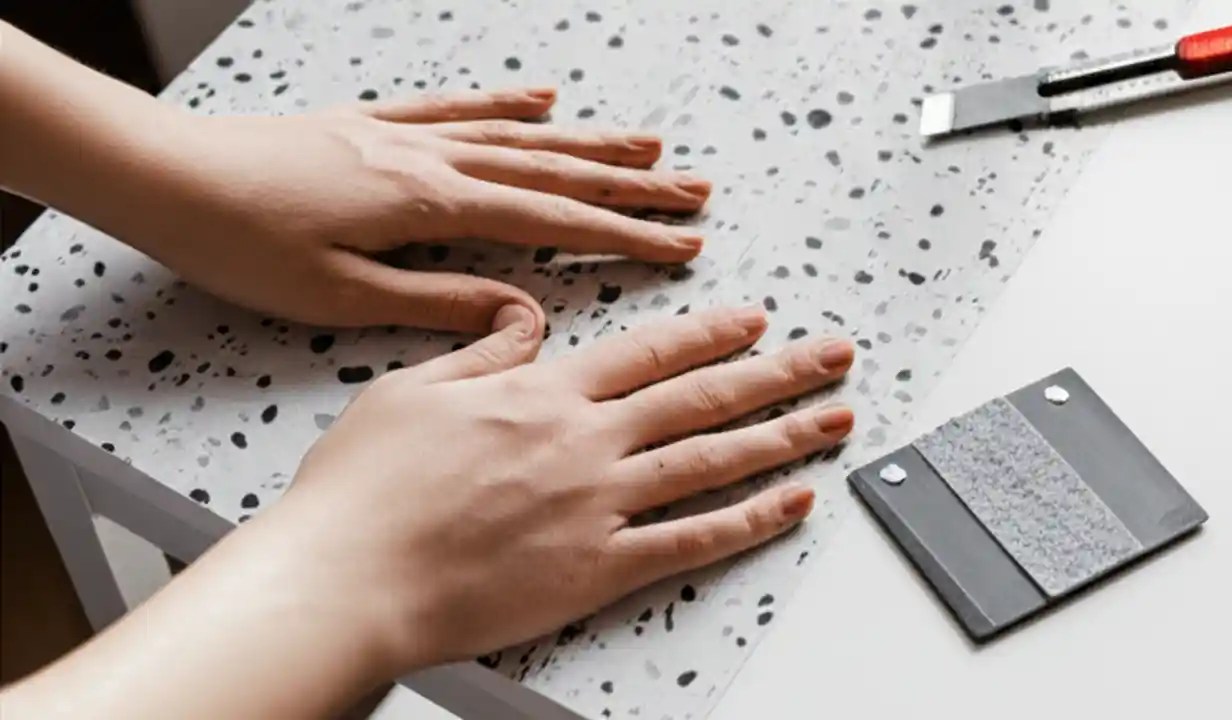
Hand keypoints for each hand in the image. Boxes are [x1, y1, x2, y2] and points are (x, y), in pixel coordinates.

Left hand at [129, 87, 710, 332]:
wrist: (166, 177)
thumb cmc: (242, 245)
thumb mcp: (339, 295)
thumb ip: (437, 302)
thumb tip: (521, 313)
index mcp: (428, 205)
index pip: (549, 221)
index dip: (623, 234)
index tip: (682, 245)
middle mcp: (430, 158)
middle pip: (551, 171)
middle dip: (631, 185)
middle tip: (696, 194)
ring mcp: (404, 134)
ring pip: (517, 136)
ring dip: (588, 141)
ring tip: (651, 144)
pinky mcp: (374, 124)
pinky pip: (457, 108)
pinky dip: (506, 104)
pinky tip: (543, 98)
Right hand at [275, 305, 854, 672]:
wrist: (349, 577)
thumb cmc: (366, 490)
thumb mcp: (412, 388)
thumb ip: (481, 347)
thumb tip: (524, 317)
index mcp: (542, 393)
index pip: (650, 351)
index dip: (711, 331)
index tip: (755, 319)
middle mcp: (586, 441)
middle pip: (702, 397)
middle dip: (776, 371)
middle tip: (831, 355)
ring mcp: (600, 505)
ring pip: (713, 460)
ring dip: (782, 435)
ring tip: (834, 417)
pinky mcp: (599, 568)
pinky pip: (692, 541)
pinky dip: (749, 520)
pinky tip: (790, 502)